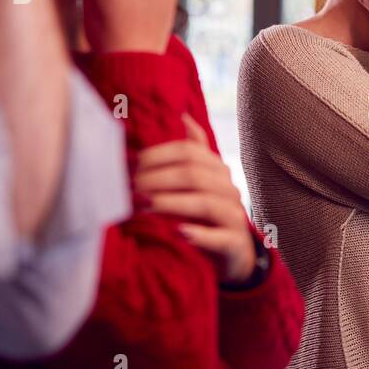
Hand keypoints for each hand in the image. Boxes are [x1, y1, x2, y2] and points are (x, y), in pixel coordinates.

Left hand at [133, 114, 256, 284]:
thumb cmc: (205, 215)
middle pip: (194, 175)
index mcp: (217, 169)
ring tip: (146, 206)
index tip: (133, 165)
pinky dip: (199, 235)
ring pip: (206, 202)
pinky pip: (220, 237)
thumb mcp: (199, 182)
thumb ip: (193, 151)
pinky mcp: (236, 243)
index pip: (188, 152)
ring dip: (172, 203)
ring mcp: (235, 216)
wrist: (231, 253)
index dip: (158, 156)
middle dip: (158, 180)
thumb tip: (183, 115)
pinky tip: (179, 232)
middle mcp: (229, 188)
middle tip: (132, 190)